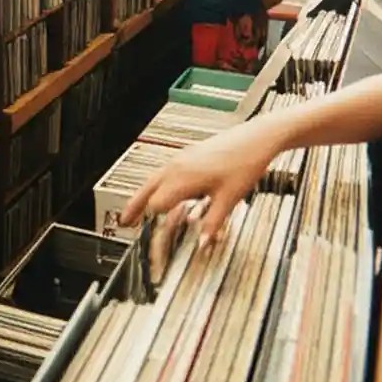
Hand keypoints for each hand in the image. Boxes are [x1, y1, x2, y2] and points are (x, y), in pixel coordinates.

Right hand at [121, 117, 281, 245]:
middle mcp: (177, 166)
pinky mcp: (188, 154)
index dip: (152, 223)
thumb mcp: (229, 199)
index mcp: (182, 178)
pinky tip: (162, 192)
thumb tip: (202, 244)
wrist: (257, 138)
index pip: (156, 206)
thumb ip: (212, 224)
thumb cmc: (245, 162)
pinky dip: (156, 185)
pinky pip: (163, 172)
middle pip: (146, 190)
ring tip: (136, 210)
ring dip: (143, 195)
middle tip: (125, 222)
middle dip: (134, 207)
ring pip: (152, 179)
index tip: (151, 237)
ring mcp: (181, 158)